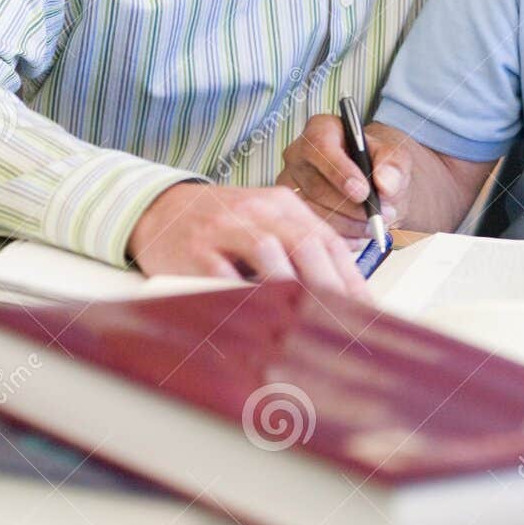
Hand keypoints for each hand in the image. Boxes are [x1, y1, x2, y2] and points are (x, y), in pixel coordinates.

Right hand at [128, 181, 369, 301]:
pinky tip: (262, 317)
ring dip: (292, 287)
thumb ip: (300, 248)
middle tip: (344, 320)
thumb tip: (343, 291)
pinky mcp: (196, 249)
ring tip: (310, 320)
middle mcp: (259, 210)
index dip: (350, 278)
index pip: (328, 241)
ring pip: (268, 252)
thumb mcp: (266, 222)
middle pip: (306, 245)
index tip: (364, 309)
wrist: (159, 209)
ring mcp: (226, 227)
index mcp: (284, 204)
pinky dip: (245, 295)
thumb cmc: (222, 224)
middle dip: (330, 286)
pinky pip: (225, 273)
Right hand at [278, 115, 410, 236]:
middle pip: (316, 185)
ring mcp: (290, 184)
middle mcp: (298, 155)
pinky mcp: (290, 210)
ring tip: (374, 226)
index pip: (320, 147)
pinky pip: (309, 230)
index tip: (364, 192)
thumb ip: (393, 166)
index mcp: (320, 130)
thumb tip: (384, 183)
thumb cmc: (379, 165)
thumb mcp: (395, 158)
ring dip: (346, 224)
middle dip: (350, 206)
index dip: (340, 172)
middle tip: (378, 216)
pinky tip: (359, 237)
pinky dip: (338, 237)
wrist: (373, 185)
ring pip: (311, 211)